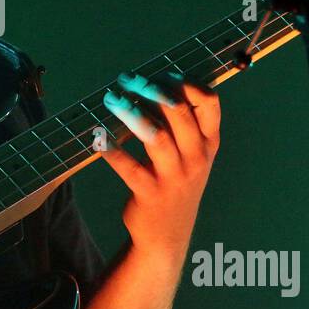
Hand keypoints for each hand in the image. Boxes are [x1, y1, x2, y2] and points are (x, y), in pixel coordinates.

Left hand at [99, 73, 220, 256]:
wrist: (168, 235)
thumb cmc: (176, 182)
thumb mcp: (189, 154)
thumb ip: (177, 123)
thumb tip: (152, 84)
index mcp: (208, 143)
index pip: (209, 103)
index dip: (186, 83)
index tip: (163, 73)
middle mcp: (196, 158)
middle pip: (179, 112)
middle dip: (152, 89)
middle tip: (127, 79)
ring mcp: (175, 177)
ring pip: (155, 136)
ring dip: (130, 113)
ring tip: (110, 98)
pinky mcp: (150, 193)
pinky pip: (129, 167)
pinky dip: (112, 150)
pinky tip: (98, 137)